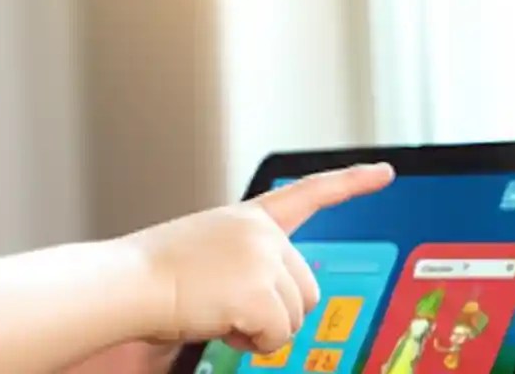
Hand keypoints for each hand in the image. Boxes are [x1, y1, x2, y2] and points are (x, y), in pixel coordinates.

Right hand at [124, 163, 393, 355]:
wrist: (128, 282)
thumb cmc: (155, 275)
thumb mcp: (208, 253)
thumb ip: (246, 264)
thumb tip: (272, 307)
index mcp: (248, 218)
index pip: (310, 192)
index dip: (352, 182)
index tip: (385, 172)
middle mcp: (263, 233)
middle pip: (306, 290)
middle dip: (275, 311)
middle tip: (228, 307)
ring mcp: (264, 258)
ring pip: (294, 318)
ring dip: (260, 329)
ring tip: (216, 310)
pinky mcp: (262, 291)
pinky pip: (277, 336)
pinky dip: (250, 342)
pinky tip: (219, 322)